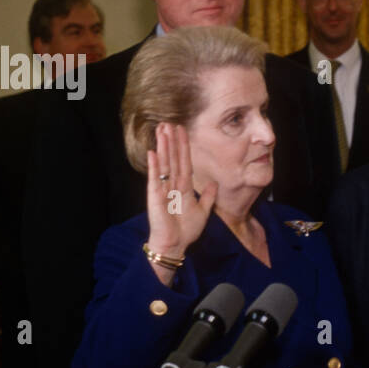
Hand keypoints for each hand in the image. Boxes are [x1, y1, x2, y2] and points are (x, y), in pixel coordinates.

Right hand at [146, 122, 216, 269]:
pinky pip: (155, 178)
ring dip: (163, 147)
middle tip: (169, 122)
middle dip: (172, 141)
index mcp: (183, 187)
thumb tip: (215, 183)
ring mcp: (162, 189)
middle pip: (173, 158)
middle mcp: (172, 185)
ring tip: (162, 130)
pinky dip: (154, 166)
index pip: (184, 162)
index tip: (182, 130)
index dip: (183, 146)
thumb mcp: (203, 211)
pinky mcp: (154, 196)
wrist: (175, 245)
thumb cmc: (185, 230)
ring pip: (164, 164)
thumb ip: (208, 197)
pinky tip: (153, 152)